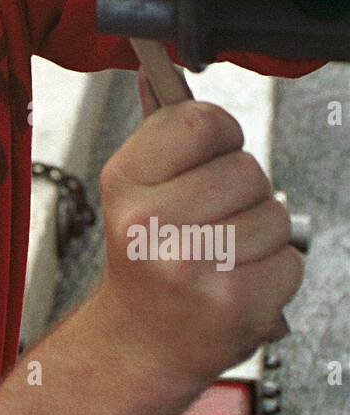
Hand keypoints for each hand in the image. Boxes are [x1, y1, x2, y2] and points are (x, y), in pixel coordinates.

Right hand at [97, 85, 301, 386]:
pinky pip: (290, 260)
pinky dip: (276, 271)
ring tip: (226, 252)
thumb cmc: (145, 260)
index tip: (211, 155)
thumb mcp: (133, 191)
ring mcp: (192, 266)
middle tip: (213, 217)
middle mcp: (150, 223)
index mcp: (124, 182)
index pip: (199, 120)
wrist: (139, 343)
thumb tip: (155, 71)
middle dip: (244, 191)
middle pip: (247, 169)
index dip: (221, 134)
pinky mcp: (233, 303)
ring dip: (262, 233)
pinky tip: (239, 279)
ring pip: (275, 214)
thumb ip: (157, 133)